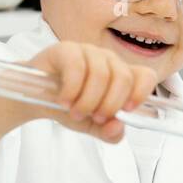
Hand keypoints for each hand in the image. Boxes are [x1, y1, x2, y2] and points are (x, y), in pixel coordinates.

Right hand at [24, 41, 157, 143]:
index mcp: (122, 77)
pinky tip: (64, 101)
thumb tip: (117, 126)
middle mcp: (109, 60)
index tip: (127, 110)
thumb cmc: (70, 108)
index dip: (141, 92)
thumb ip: (110, 132)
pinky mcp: (67, 49)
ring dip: (88, 100)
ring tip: (75, 112)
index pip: (146, 75)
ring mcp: (88, 52)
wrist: (37, 100)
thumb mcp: (92, 127)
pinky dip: (72, 90)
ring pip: (101, 74)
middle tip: (93, 117)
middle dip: (109, 104)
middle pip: (123, 77)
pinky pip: (77, 67)